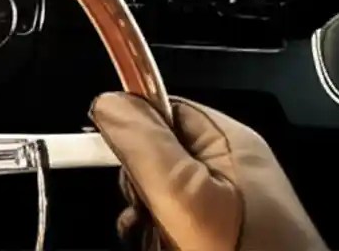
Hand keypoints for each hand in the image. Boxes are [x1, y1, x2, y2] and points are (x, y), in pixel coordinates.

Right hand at [89, 92, 325, 250]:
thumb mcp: (187, 197)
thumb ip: (146, 145)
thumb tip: (109, 102)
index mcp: (229, 143)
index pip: (162, 108)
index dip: (133, 132)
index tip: (121, 162)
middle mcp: (229, 171)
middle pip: (154, 157)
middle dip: (140, 189)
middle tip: (154, 214)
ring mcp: (225, 206)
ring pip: (157, 197)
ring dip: (148, 222)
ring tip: (166, 240)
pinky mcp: (218, 235)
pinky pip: (172, 225)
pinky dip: (160, 239)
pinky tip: (168, 247)